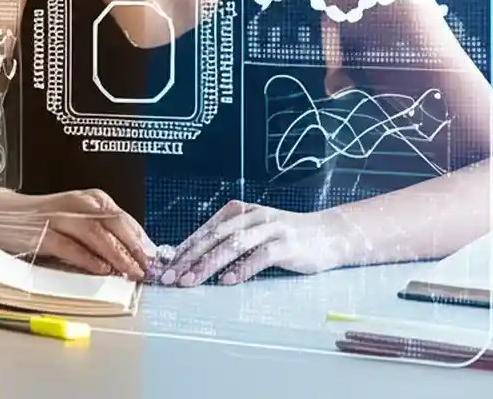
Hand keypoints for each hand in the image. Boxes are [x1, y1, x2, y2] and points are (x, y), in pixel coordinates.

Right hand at [21, 188, 155, 280]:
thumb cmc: (41, 220)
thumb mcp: (75, 219)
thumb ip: (100, 232)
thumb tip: (130, 253)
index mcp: (89, 199)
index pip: (123, 218)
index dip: (140, 238)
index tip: (154, 256)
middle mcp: (77, 204)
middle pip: (114, 222)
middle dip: (134, 247)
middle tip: (147, 266)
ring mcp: (59, 218)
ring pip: (96, 233)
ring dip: (117, 254)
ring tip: (130, 271)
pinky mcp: (42, 234)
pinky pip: (69, 246)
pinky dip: (87, 258)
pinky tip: (100, 270)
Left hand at [160, 200, 347, 286]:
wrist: (328, 234)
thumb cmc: (283, 238)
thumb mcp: (252, 233)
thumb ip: (226, 242)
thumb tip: (189, 261)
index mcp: (238, 211)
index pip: (204, 231)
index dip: (182, 250)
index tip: (164, 269)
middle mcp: (252, 215)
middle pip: (214, 236)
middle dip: (188, 258)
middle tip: (170, 277)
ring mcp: (270, 228)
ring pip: (233, 245)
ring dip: (208, 264)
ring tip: (191, 281)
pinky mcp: (287, 245)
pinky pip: (260, 257)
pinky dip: (242, 269)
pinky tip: (227, 281)